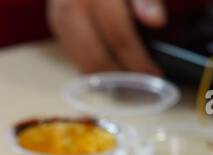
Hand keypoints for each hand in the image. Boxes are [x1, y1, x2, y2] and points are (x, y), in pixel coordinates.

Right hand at [47, 0, 166, 74]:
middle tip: (140, 89)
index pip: (120, 37)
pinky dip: (91, 66)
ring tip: (126, 85)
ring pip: (80, 61)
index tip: (155, 76)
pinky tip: (108, 70)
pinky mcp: (55, 21)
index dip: (138, 61)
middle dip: (119, 78)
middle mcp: (74, 6)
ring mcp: (60, 15)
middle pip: (95, 57)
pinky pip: (73, 53)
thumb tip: (157, 21)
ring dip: (104, 78)